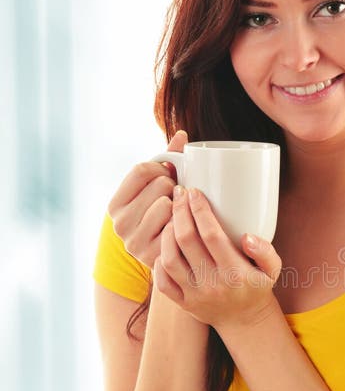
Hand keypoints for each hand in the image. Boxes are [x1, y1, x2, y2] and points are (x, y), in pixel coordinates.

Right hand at [108, 130, 187, 268]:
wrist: (157, 256)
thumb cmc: (158, 214)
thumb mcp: (154, 188)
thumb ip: (166, 161)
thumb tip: (182, 134)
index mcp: (115, 204)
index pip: (141, 169)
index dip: (162, 168)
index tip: (169, 176)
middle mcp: (119, 224)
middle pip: (159, 184)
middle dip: (173, 186)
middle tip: (175, 198)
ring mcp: (135, 242)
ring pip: (168, 203)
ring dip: (179, 205)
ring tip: (178, 213)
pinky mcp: (154, 256)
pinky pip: (178, 226)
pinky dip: (184, 223)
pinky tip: (182, 228)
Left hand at [153, 186, 281, 330]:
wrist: (245, 320)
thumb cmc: (256, 286)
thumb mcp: (272, 269)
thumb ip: (265, 251)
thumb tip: (247, 237)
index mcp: (235, 273)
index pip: (212, 235)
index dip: (200, 210)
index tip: (195, 192)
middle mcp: (213, 284)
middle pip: (187, 241)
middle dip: (180, 212)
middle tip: (179, 194)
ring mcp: (195, 295)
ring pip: (170, 259)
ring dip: (167, 233)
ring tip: (172, 217)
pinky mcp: (183, 303)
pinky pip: (162, 281)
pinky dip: (160, 261)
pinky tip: (166, 245)